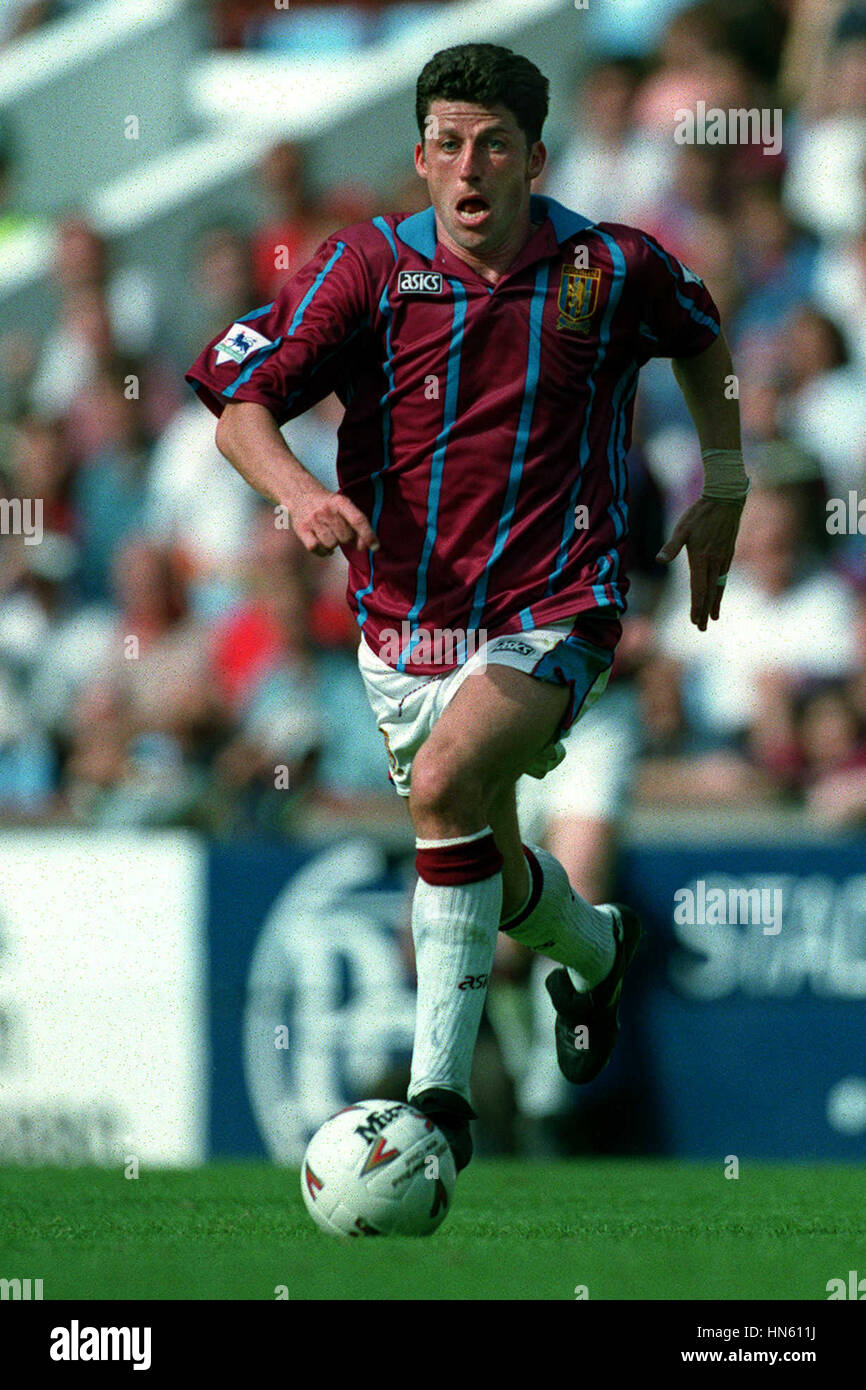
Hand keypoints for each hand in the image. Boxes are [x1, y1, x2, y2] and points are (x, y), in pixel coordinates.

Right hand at [289, 483, 378, 557]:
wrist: (299, 493)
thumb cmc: (327, 505)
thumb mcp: (343, 506)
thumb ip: (356, 524)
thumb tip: (364, 547)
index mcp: (341, 502)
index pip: (358, 520)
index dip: (368, 535)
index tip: (376, 547)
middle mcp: (327, 510)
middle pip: (345, 537)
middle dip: (346, 539)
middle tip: (339, 532)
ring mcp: (313, 520)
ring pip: (331, 545)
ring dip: (332, 544)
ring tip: (328, 534)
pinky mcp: (301, 529)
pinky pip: (316, 548)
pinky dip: (321, 550)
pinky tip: (321, 543)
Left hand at [656, 495, 744, 629]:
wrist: (726, 500)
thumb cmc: (700, 513)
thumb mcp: (682, 529)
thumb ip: (671, 546)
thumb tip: (658, 560)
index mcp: (701, 558)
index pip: (698, 588)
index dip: (696, 606)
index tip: (695, 621)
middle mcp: (714, 562)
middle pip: (709, 592)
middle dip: (705, 612)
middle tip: (702, 628)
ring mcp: (723, 558)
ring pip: (718, 586)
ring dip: (715, 603)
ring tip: (713, 617)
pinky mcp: (729, 552)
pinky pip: (724, 576)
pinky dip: (720, 588)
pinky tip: (718, 593)